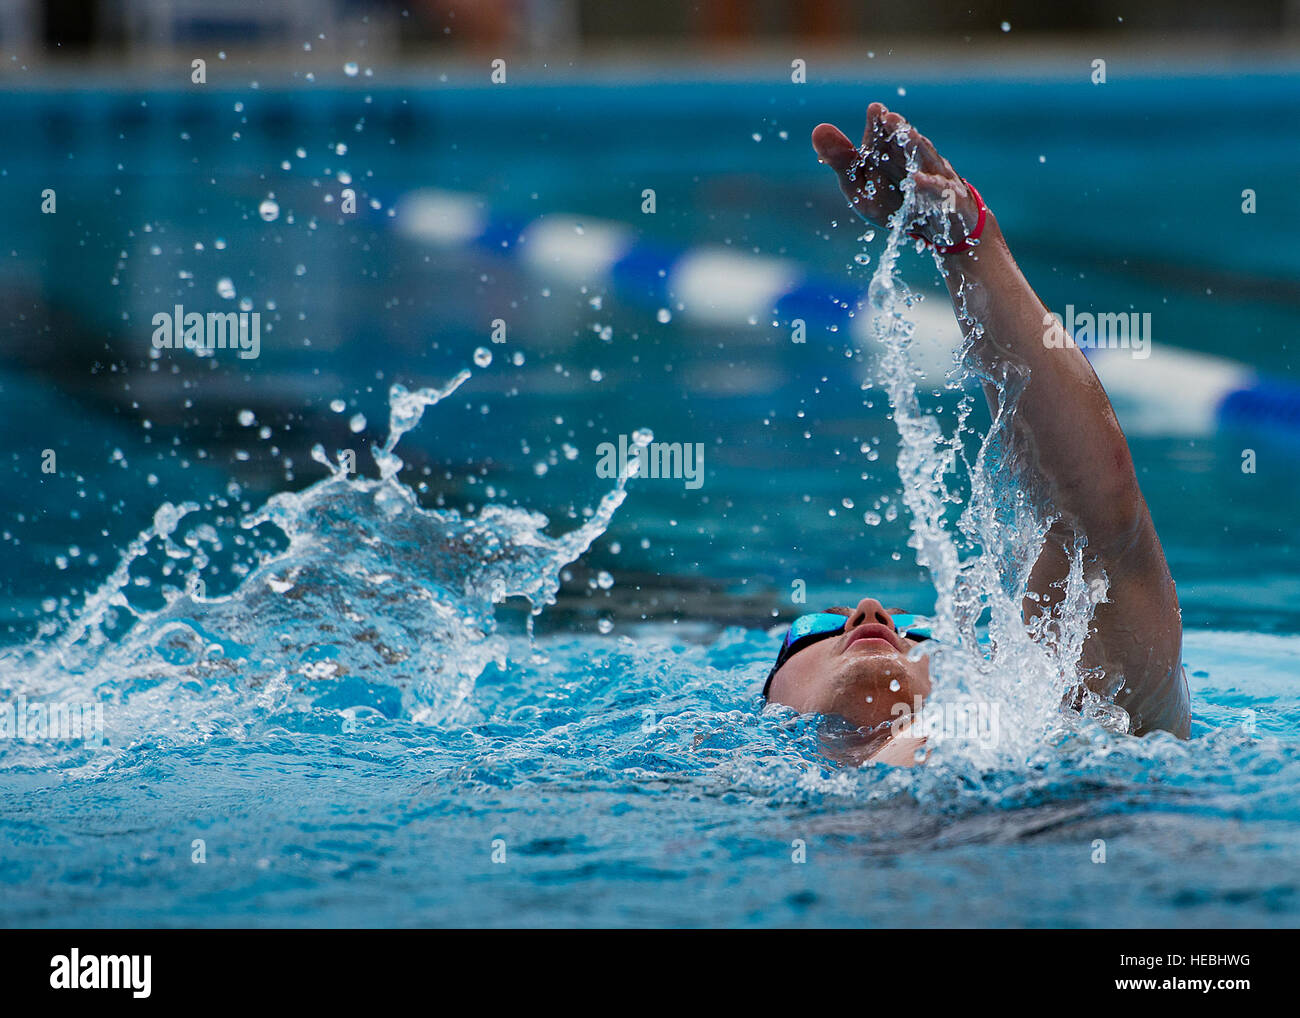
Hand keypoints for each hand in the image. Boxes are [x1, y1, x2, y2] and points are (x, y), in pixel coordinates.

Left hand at [811, 103, 980, 250]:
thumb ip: (842, 161)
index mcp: (889, 151)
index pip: (882, 133)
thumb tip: (818, 129)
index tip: (875, 110)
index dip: (878, 122)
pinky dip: (928, 186)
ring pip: (924, 158)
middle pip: (905, 142)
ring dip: (915, 146)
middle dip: (898, 129)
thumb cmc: (893, 202)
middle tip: (888, 116)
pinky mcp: (946, 197)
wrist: (937, 225)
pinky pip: (937, 191)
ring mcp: (932, 174)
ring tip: (905, 134)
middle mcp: (912, 157)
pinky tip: (917, 182)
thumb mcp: (861, 185)